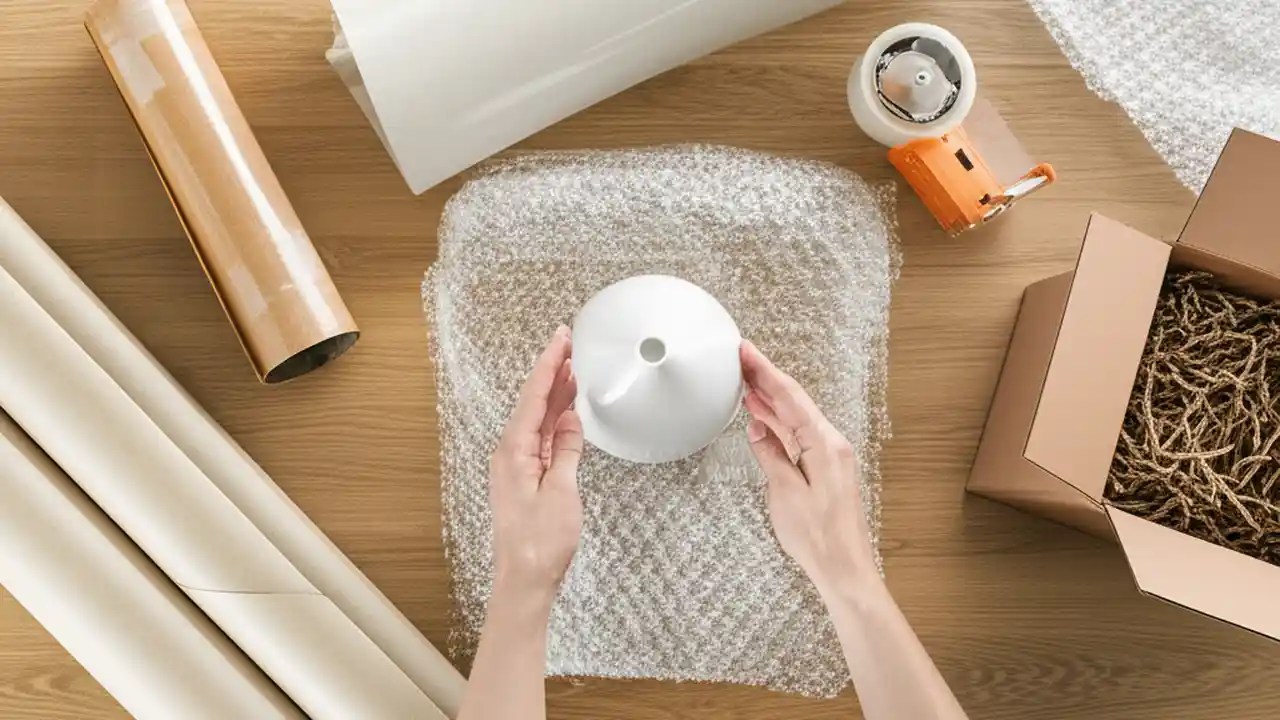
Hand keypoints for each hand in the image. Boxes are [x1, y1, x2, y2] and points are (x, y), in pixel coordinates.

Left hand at [488, 325, 583, 605]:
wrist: (524, 581)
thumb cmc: (540, 543)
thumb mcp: (562, 492)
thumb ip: (566, 451)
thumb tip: (571, 419)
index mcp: (514, 451)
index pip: (534, 397)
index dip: (549, 365)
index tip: (560, 339)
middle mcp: (510, 453)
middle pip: (534, 403)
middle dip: (552, 372)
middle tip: (569, 343)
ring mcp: (517, 466)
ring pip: (538, 420)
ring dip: (555, 395)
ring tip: (572, 368)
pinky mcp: (525, 479)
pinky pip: (541, 440)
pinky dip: (555, 421)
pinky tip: (567, 411)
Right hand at [740, 340, 876, 597]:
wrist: (844, 569)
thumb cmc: (818, 537)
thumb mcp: (784, 493)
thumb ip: (770, 455)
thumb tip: (757, 428)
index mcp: (824, 444)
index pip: (789, 397)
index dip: (765, 371)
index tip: (746, 350)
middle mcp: (831, 444)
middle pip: (794, 402)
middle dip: (766, 378)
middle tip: (740, 357)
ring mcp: (829, 456)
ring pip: (795, 418)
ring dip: (770, 400)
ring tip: (744, 380)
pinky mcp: (825, 469)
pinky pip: (799, 436)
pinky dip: (779, 424)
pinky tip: (762, 416)